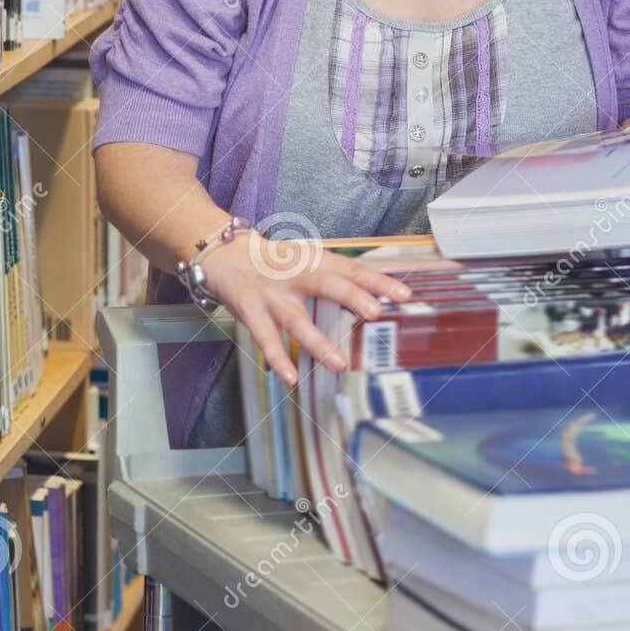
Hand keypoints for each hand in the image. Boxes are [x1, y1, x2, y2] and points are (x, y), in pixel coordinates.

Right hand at [201, 233, 411, 385]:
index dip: (377, 280)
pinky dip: (277, 358)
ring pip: (297, 319)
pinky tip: (290, 376)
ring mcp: (272, 294)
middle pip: (326, 283)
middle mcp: (295, 275)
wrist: (225, 254)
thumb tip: (376, 299)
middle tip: (376, 312)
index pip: (351, 268)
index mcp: (314, 261)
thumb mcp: (308, 261)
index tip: (404, 295)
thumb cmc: (276, 263)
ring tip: (338, 365)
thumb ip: (337, 278)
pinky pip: (265, 338)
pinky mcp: (250, 310)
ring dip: (318, 343)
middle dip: (352, 297)